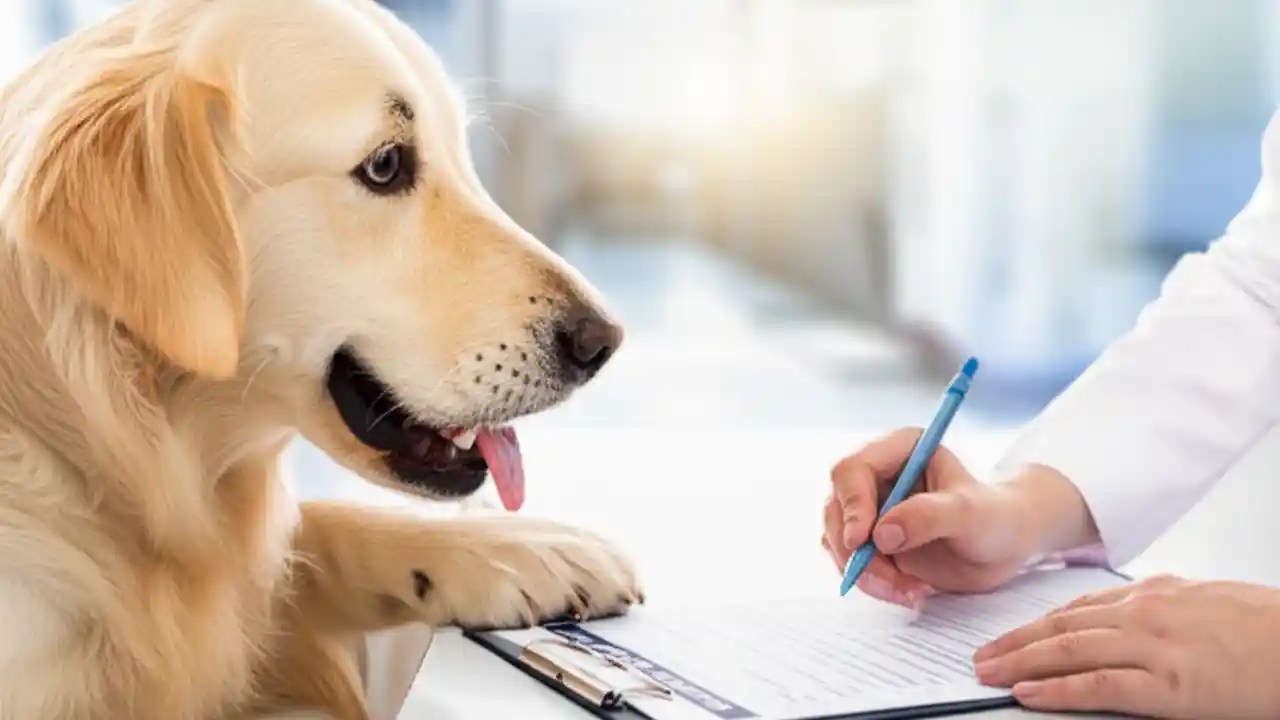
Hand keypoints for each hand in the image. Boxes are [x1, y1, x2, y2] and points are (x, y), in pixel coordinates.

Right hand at [821, 429, 1039, 605]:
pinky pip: (851, 561)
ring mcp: (869, 508)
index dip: (851, 505)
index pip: (852, 470)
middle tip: (887, 581)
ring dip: (865, 572)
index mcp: (898, 449)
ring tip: (907, 592)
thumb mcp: (969, 515)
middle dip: (855, 551)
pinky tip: (906, 591)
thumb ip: (928, 517)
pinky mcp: (869, 539)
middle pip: (837, 508)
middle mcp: (876, 474)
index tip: (861, 541)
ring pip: (839, 539)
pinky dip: (872, 582)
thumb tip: (881, 534)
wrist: (1002, 547)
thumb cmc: (994, 519)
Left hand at [974, 576, 1279, 717]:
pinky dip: (1058, 690)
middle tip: (979, 657)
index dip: (1035, 625)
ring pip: (1068, 652)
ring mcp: (1154, 648)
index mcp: (1153, 595)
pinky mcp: (1170, 685)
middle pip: (1061, 628)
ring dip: (1020, 663)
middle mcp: (1144, 614)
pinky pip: (1099, 687)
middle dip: (1014, 642)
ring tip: (987, 673)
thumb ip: (1166, 605)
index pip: (1077, 610)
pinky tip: (1027, 694)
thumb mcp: (1207, 603)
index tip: (1007, 636)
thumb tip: (1134, 613)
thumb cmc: (1267, 628)